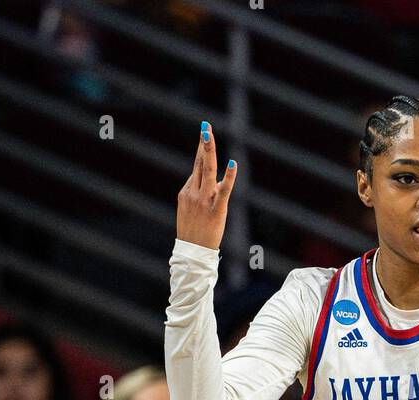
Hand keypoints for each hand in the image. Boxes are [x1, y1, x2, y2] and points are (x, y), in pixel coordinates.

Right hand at [176, 121, 237, 249]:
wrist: (192, 253)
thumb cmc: (193, 234)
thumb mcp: (190, 211)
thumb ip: (200, 195)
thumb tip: (215, 182)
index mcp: (186, 192)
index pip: (196, 169)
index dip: (200, 152)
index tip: (204, 135)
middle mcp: (194, 193)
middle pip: (199, 164)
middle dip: (202, 143)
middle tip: (205, 126)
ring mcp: (204, 200)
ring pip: (207, 171)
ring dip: (208, 150)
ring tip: (208, 133)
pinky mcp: (216, 209)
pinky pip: (223, 190)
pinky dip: (228, 177)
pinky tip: (232, 164)